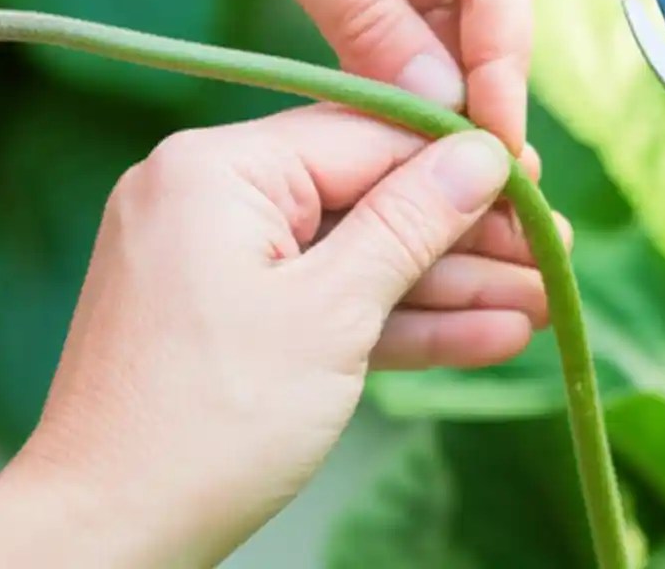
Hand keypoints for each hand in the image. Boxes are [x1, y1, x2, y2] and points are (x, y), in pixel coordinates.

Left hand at [0, 105, 563, 567]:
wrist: (110, 533)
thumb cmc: (211, 422)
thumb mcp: (332, 313)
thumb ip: (411, 223)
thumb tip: (481, 155)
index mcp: (217, 169)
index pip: (366, 136)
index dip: (459, 164)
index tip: (536, 191)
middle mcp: (208, 196)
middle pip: (366, 199)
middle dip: (464, 240)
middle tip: (554, 257)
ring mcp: (215, 260)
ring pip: (352, 258)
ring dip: (446, 289)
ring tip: (541, 304)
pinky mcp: (227, 316)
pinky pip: (321, 301)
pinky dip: (394, 323)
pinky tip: (487, 336)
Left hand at [63, 0, 533, 153]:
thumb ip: (365, 10)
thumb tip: (436, 102)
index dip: (503, 61)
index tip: (494, 139)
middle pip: (475, 0)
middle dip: (472, 80)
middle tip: (465, 167)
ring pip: (432, 12)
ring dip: (429, 79)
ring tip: (426, 156)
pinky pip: (386, 10)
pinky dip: (385, 59)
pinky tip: (381, 111)